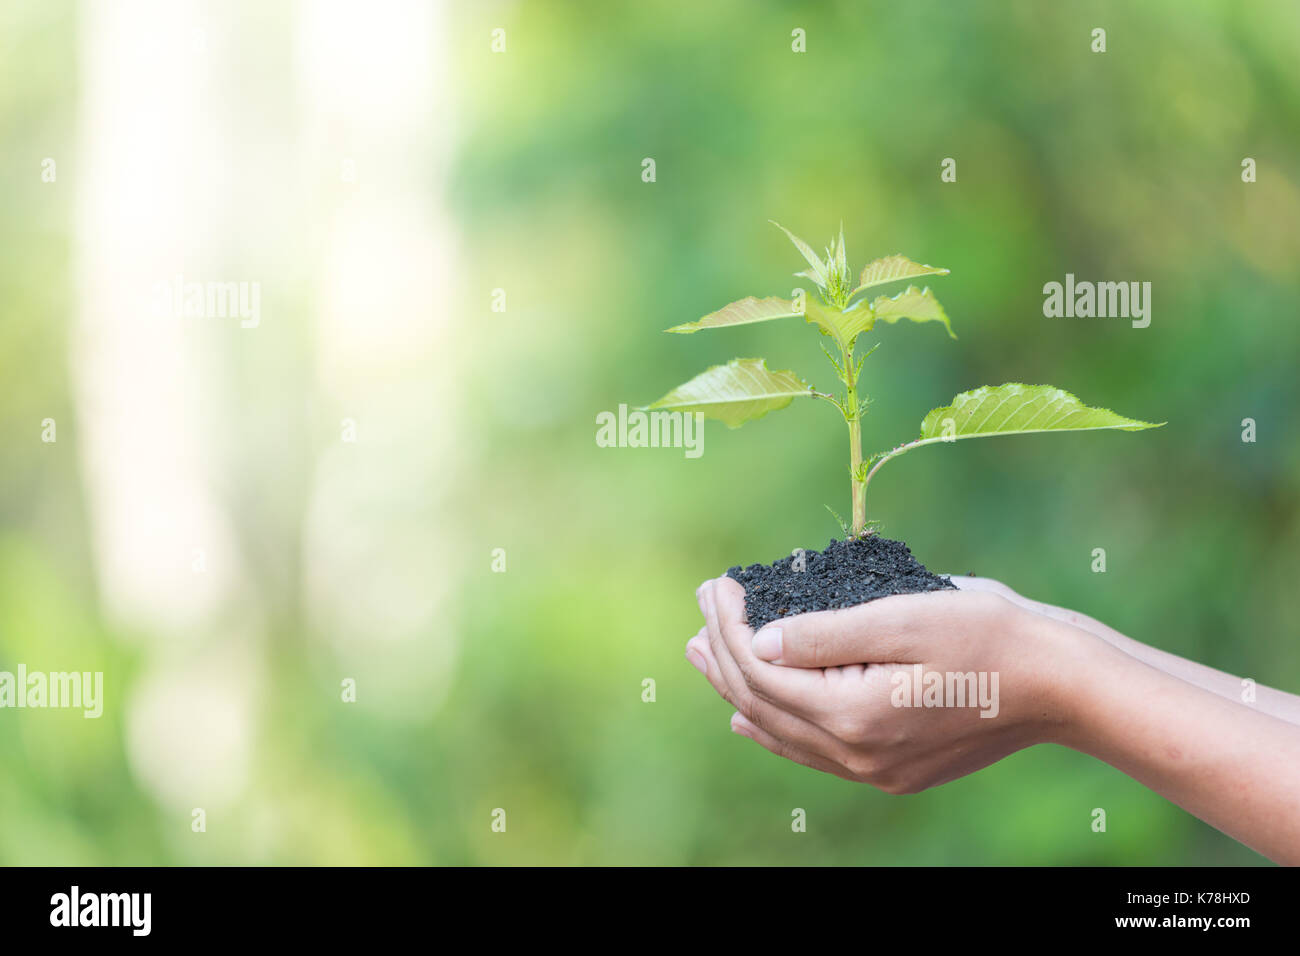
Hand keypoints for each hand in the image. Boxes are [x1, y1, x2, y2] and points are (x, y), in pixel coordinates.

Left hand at [685, 576, 1084, 792]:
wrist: (1060, 686)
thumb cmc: (990, 637)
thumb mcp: (904, 618)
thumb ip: (825, 634)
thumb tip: (758, 642)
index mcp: (855, 714)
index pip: (762, 671)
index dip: (730, 626)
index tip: (716, 584)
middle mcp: (857, 753)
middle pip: (763, 703)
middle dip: (722, 652)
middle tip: (698, 609)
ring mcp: (874, 768)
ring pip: (782, 730)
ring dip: (737, 689)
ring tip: (702, 655)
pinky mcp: (891, 768)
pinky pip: (811, 752)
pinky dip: (773, 727)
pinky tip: (748, 715)